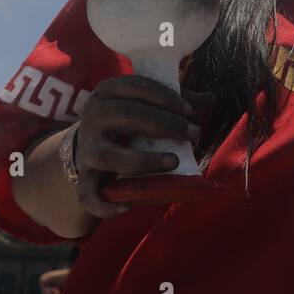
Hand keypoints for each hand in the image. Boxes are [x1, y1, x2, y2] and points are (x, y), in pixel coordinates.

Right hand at [70, 75, 208, 218]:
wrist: (90, 148)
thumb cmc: (128, 122)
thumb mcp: (148, 105)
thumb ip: (176, 102)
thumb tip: (210, 99)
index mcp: (108, 91)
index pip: (137, 86)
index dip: (166, 98)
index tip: (190, 111)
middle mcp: (93, 117)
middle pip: (127, 114)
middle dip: (164, 123)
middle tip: (193, 134)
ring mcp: (86, 149)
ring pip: (109, 155)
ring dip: (143, 161)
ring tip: (173, 162)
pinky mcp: (84, 178)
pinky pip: (88, 195)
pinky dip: (106, 204)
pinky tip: (128, 207)